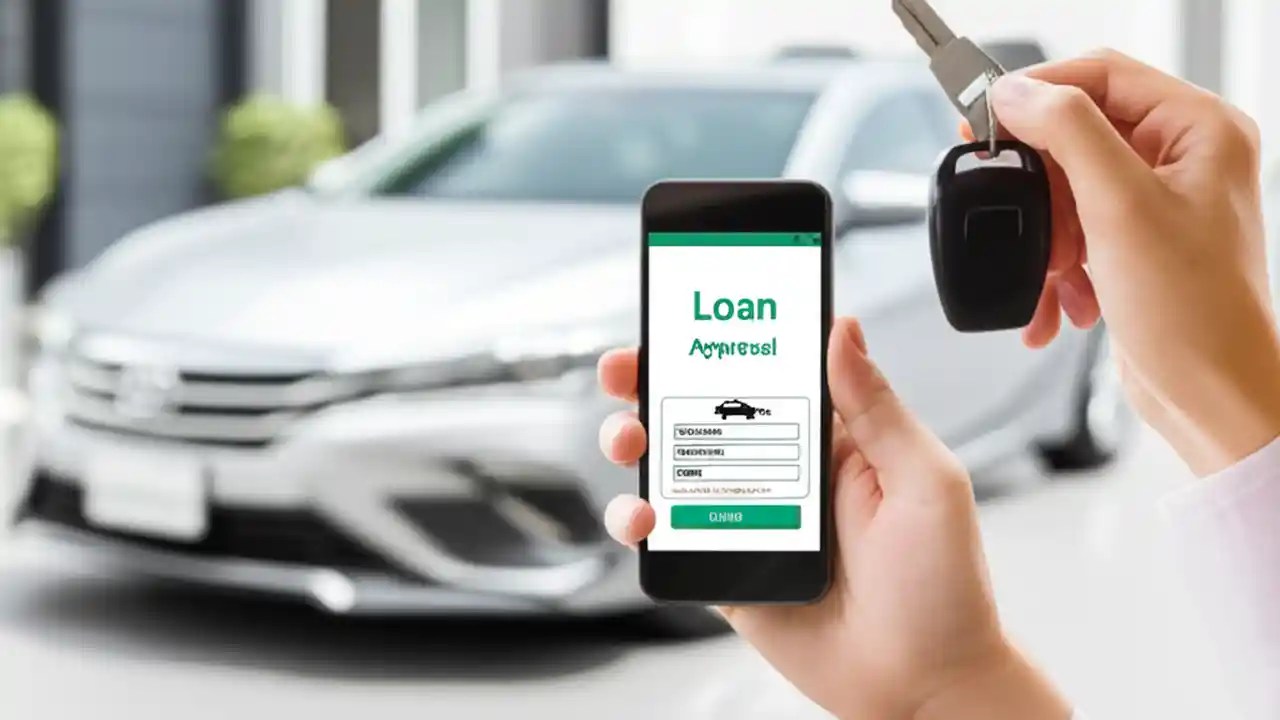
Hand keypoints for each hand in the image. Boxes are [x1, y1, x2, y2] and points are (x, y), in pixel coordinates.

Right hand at [597, 319, 1069, 718]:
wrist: (923, 686)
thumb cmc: (943, 588)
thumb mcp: (924, 482)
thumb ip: (877, 407)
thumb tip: (843, 329)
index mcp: (831, 439)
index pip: (766, 373)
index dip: (721, 344)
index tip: (685, 317)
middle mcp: (782, 472)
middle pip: (702, 412)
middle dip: (653, 383)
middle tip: (625, 370)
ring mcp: (748, 518)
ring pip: (673, 467)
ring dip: (635, 444)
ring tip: (629, 441)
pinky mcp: (724, 568)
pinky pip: (668, 536)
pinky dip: (638, 521)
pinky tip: (643, 515)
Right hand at [985, 50, 1279, 474]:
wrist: (1211, 397)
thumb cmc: (1196, 314)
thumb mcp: (1121, 208)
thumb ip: (1066, 134)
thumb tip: (1016, 93)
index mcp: (1200, 129)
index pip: (1102, 75)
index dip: (1038, 90)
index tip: (988, 118)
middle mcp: (1185, 158)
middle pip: (1078, 135)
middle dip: (1041, 185)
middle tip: (1010, 205)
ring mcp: (1160, 203)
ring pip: (1069, 189)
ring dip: (1047, 237)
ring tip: (1054, 273)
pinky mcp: (1137, 245)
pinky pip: (1075, 233)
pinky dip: (1057, 267)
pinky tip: (1059, 299)